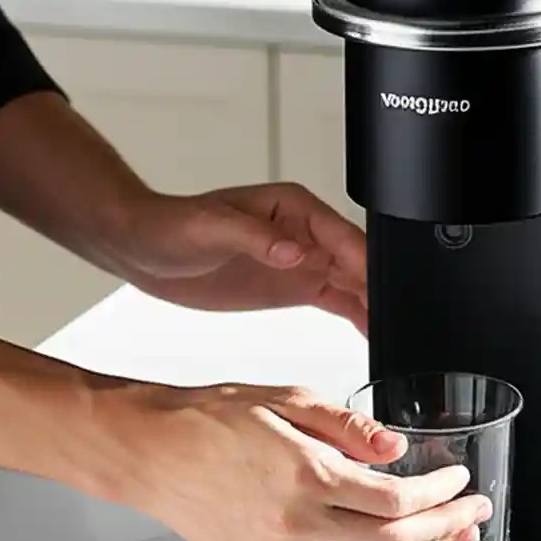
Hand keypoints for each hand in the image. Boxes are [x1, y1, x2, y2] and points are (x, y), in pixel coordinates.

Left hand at [113, 183, 368, 332]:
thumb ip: (256, 238)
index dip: (364, 262)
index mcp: (294, 207)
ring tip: (393, 332)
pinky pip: (336, 301)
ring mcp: (303, 261)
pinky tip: (372, 333)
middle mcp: (306, 233)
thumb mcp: (211, 227)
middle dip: (378, 288)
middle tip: (396, 319)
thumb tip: (295, 252)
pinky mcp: (293, 287)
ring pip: (353, 283)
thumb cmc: (171, 226)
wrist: (144, 251)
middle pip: (356, 262)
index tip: (380, 287)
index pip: (342, 235)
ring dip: (373, 305)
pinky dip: (356, 316)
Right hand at [115, 382, 490, 540]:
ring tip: (448, 539)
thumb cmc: (209, 420)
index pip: (395, 501)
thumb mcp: (288, 400)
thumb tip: (397, 447)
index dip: (438, 494)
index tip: (457, 479)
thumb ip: (350, 426)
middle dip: (444, 529)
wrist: (152, 453)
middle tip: (473, 514)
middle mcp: (295, 525)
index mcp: (304, 477)